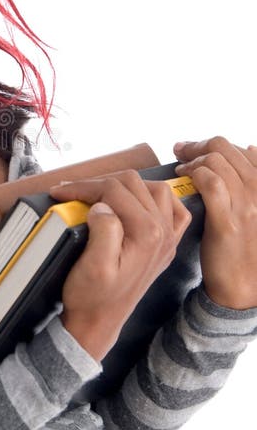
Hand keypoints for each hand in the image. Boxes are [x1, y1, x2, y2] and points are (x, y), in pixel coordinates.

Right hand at [50, 171, 190, 360]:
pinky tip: (136, 202)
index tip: (60, 191)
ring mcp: (167, 238)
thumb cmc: (91, 297)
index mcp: (147, 234)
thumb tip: (102, 204)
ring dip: (125, 186)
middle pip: (134, 184)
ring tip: (98, 193)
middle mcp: (163, 232)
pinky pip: (172, 210)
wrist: (98, 322)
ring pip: (153, 189)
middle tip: (72, 191)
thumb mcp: (93, 265)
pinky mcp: (163, 243)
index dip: (83, 186)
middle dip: (99, 182)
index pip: (114, 190)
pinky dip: (155, 199)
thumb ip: (103, 229)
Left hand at [174, 137, 256, 309]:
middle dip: (198, 146)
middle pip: (225, 148)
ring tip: (181, 167)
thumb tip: (251, 148)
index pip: (241, 149)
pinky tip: (183, 178)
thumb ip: (253, 180)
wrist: (245, 286)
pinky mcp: (228, 222)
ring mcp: (248, 206)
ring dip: (192, 158)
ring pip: (216, 161)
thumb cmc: (248, 245)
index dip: (214, 144)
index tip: (195, 148)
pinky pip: (210, 182)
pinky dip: (192, 173)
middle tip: (181, 151)